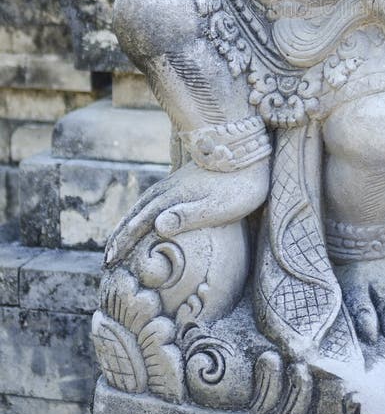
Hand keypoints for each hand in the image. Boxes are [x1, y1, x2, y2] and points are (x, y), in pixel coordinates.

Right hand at [104, 158, 268, 267]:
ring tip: (120, 240)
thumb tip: (157, 226)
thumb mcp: (218, 205)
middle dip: (120, 236)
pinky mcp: (184, 181)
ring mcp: (175, 183)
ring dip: (129, 224)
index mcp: (173, 198)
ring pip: (144, 205)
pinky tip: (147, 218)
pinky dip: (143, 212)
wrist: (249, 153)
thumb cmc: (239, 185)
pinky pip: (154, 200)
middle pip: (136, 214)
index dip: (124, 242)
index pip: (140, 222)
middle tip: (106, 258)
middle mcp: (169, 189)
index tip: (109, 260)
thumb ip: (188, 215)